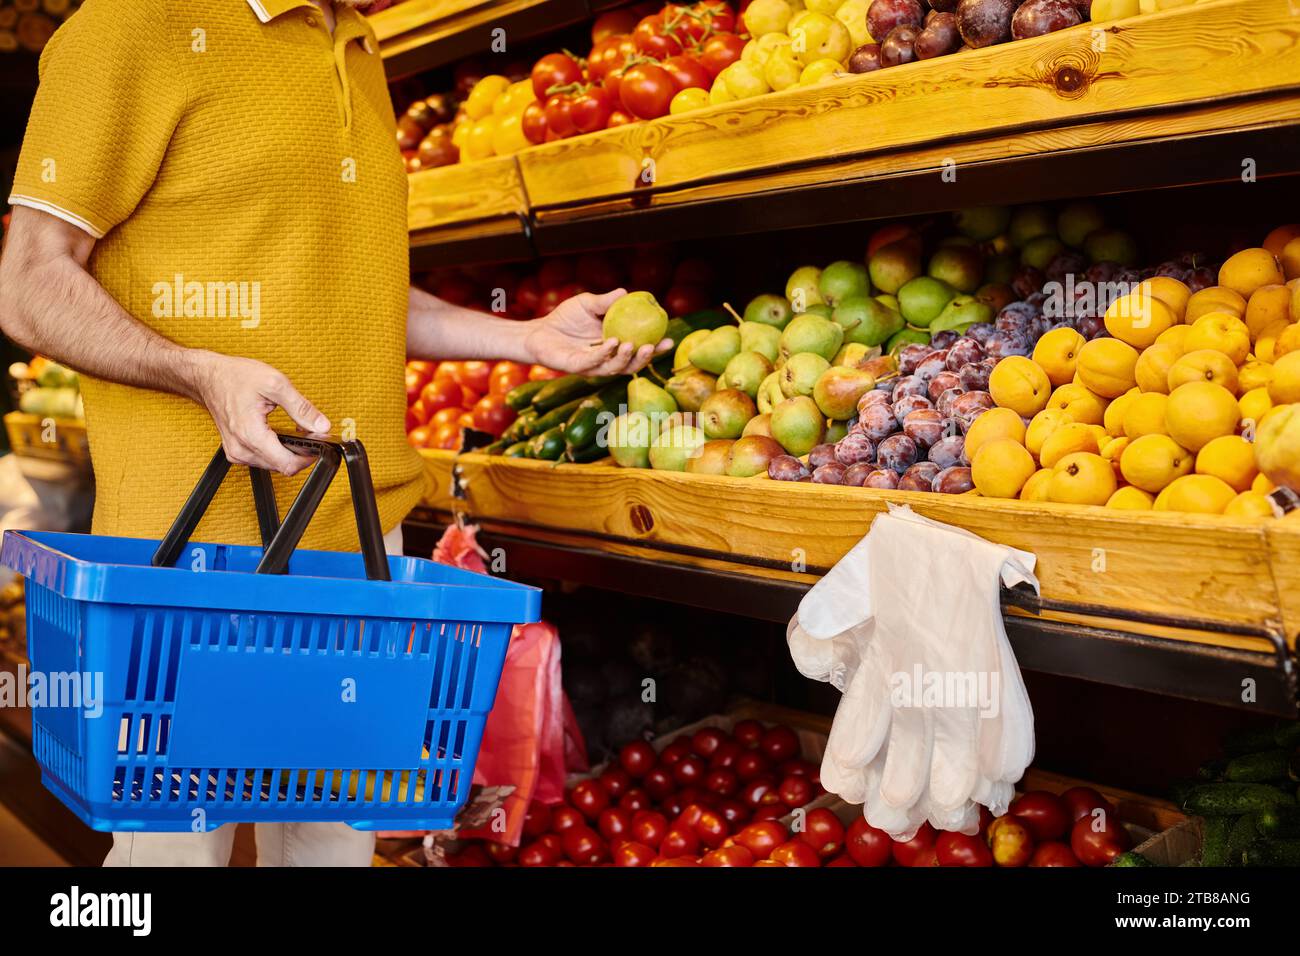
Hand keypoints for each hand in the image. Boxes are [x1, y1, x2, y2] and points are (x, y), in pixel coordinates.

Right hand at [186, 351, 329, 475]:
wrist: (209, 376)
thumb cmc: (236, 377)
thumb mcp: (275, 384)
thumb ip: (301, 408)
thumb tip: (322, 426)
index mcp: (251, 435)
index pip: (288, 465)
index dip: (308, 457)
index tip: (317, 443)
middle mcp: (241, 449)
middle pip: (282, 466)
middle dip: (300, 452)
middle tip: (308, 431)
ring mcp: (236, 452)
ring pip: (273, 465)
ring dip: (287, 451)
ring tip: (293, 430)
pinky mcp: (235, 451)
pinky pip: (262, 459)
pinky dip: (274, 450)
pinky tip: (278, 434)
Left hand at [524, 289, 671, 374]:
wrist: (539, 331)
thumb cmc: (565, 318)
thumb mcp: (588, 304)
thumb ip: (606, 301)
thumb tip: (626, 292)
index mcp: (614, 346)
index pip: (638, 349)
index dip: (655, 348)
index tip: (669, 339)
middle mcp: (606, 359)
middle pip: (631, 364)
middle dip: (645, 358)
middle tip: (654, 346)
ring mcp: (592, 365)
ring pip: (614, 368)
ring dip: (626, 358)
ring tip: (633, 345)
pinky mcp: (576, 367)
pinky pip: (593, 362)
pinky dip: (604, 353)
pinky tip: (612, 342)